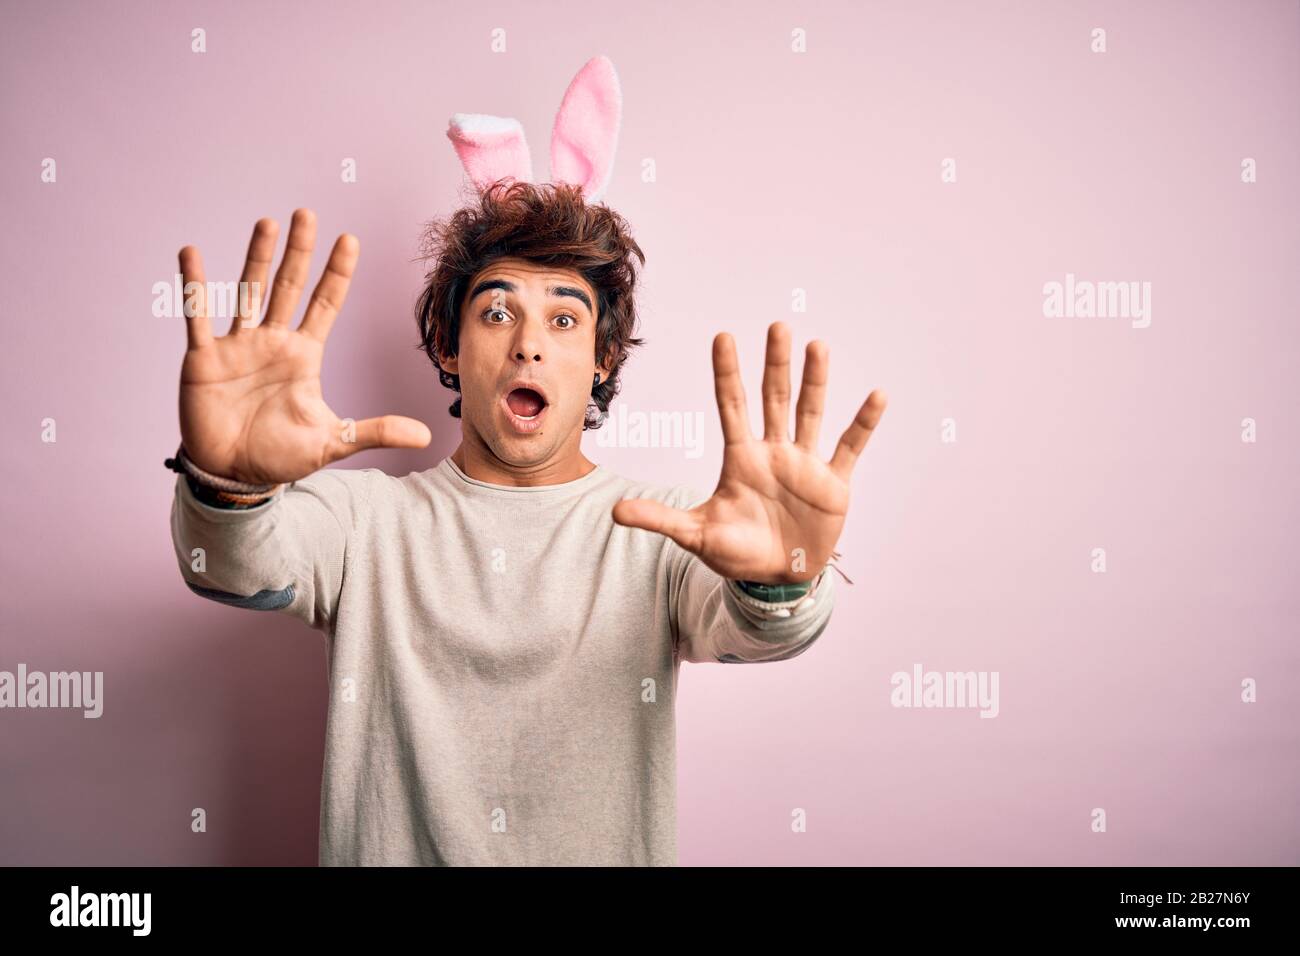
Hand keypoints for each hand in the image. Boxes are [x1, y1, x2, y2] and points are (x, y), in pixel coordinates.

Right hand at [177, 209, 430, 484]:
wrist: (233, 474)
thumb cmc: (280, 455)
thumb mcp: (333, 441)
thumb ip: (376, 431)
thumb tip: (426, 437)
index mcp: (303, 355)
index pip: (325, 305)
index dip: (337, 274)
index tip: (350, 240)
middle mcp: (272, 342)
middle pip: (289, 287)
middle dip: (299, 252)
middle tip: (308, 214)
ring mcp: (237, 346)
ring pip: (248, 292)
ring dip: (256, 258)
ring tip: (267, 224)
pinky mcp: (204, 358)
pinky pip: (198, 317)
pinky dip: (195, 287)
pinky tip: (192, 254)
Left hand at [611, 322, 886, 583]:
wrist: (777, 579)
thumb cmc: (736, 553)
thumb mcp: (696, 535)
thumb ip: (661, 520)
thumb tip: (616, 512)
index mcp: (741, 459)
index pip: (731, 406)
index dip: (727, 373)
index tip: (723, 337)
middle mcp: (774, 452)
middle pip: (774, 399)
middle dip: (775, 365)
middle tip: (778, 327)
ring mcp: (805, 465)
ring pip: (810, 413)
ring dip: (815, 381)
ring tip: (818, 346)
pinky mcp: (833, 484)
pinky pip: (850, 447)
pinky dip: (863, 424)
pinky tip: (876, 395)